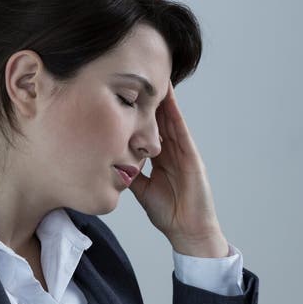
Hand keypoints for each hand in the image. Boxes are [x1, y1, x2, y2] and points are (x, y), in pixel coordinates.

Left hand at [128, 81, 226, 254]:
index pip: (146, 128)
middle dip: (148, 96)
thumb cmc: (169, 213)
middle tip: (135, 71)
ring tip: (151, 73)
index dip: (135, 110)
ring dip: (161, 96)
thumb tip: (110, 162)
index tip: (122, 91)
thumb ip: (131, 174)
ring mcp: (183, 151)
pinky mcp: (192, 156)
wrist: (188, 231)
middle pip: (157, 117)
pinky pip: (181, 129)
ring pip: (169, 117)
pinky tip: (167, 96)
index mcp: (160, 157)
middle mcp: (172, 150)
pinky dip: (173, 112)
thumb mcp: (142, 190)